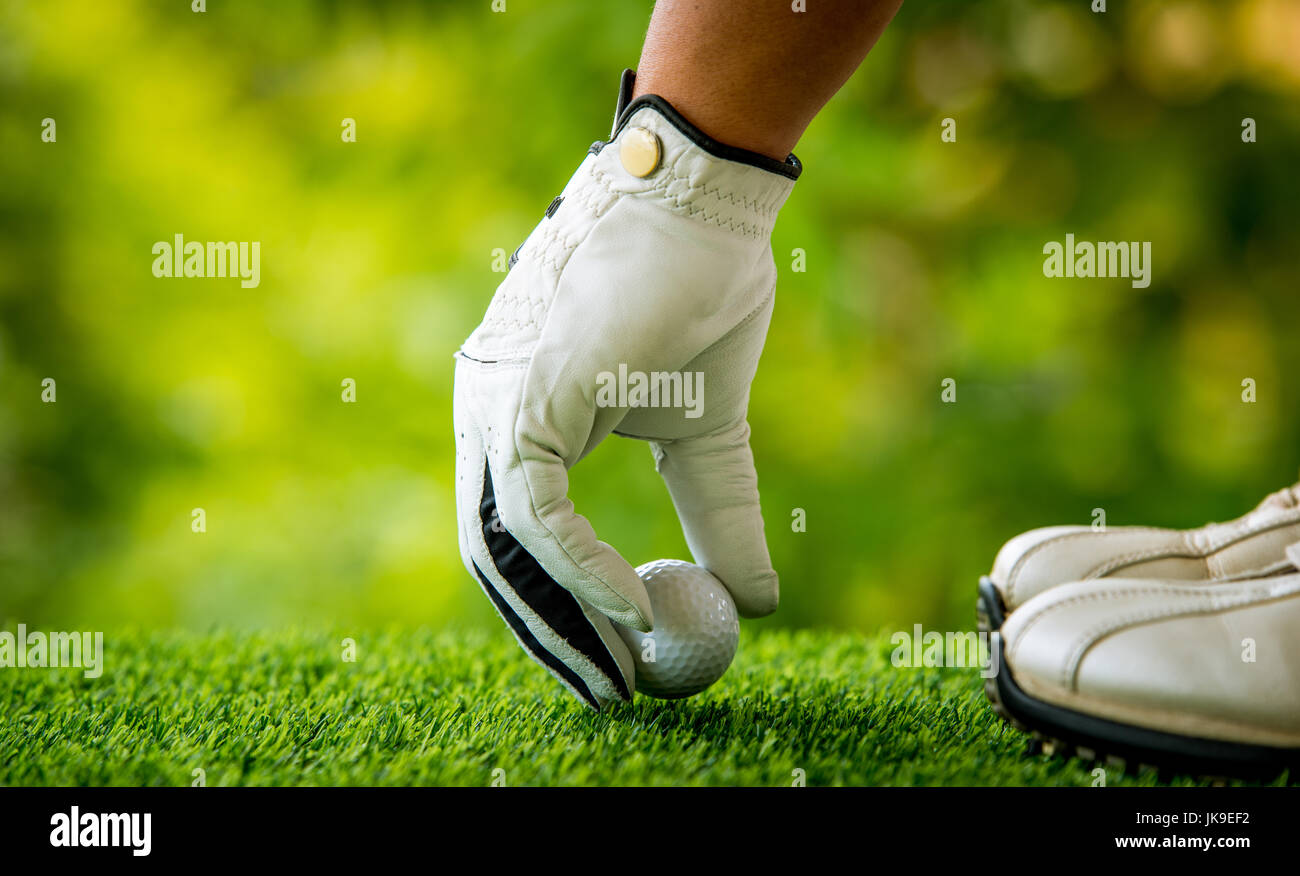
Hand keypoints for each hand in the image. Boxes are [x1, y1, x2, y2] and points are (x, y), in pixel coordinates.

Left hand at [453, 72, 799, 707]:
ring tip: (624, 676)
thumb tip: (758, 600)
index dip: (561, 609)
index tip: (616, 661)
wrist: (706, 210)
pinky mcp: (525, 397)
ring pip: (505, 547)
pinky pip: (539, 515)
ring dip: (563, 624)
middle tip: (610, 695)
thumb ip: (716, 513)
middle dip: (552, 638)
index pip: (518, 539)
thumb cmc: (696, 298)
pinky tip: (637, 614)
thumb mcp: (706, 435)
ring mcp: (497, 405)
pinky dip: (584, 574)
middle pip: (496, 559)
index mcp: (519, 418)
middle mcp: (488, 414)